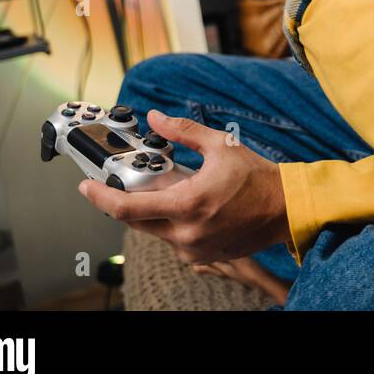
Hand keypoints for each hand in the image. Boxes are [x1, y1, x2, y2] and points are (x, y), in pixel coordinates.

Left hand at [78, 110, 289, 264]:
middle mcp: (186, 232)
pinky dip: (177, 221)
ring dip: (159, 210)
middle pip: (137, 221)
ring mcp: (194, 248)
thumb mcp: (220, 145)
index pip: (127, 207)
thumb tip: (157, 118)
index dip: (100, 197)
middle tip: (135, 181)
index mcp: (186, 204)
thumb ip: (183, 131)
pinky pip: (177, 238)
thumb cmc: (257, 178)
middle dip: (131, 200)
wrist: (286, 207)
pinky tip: (197, 205)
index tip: (87, 187)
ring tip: (183, 190)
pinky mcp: (203, 255)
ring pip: (158, 229)